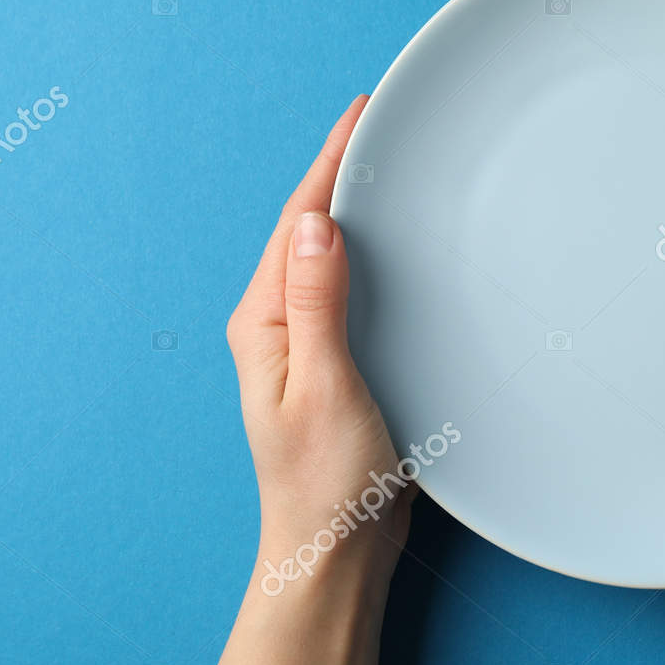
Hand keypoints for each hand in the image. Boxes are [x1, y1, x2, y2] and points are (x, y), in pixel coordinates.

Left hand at [226, 95, 409, 602]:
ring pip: (331, 256)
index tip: (360, 112)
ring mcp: (306, 346)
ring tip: (390, 164)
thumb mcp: (325, 385)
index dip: (330, 162)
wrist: (334, 552)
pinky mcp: (337, 365)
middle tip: (380, 121)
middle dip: (341, 171)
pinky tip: (400, 247)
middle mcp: (278, 326)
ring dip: (356, 209)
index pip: (297, 223)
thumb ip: (318, 303)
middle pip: (309, 229)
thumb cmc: (326, 483)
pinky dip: (374, 255)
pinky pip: (352, 290)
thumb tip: (315, 222)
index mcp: (265, 323)